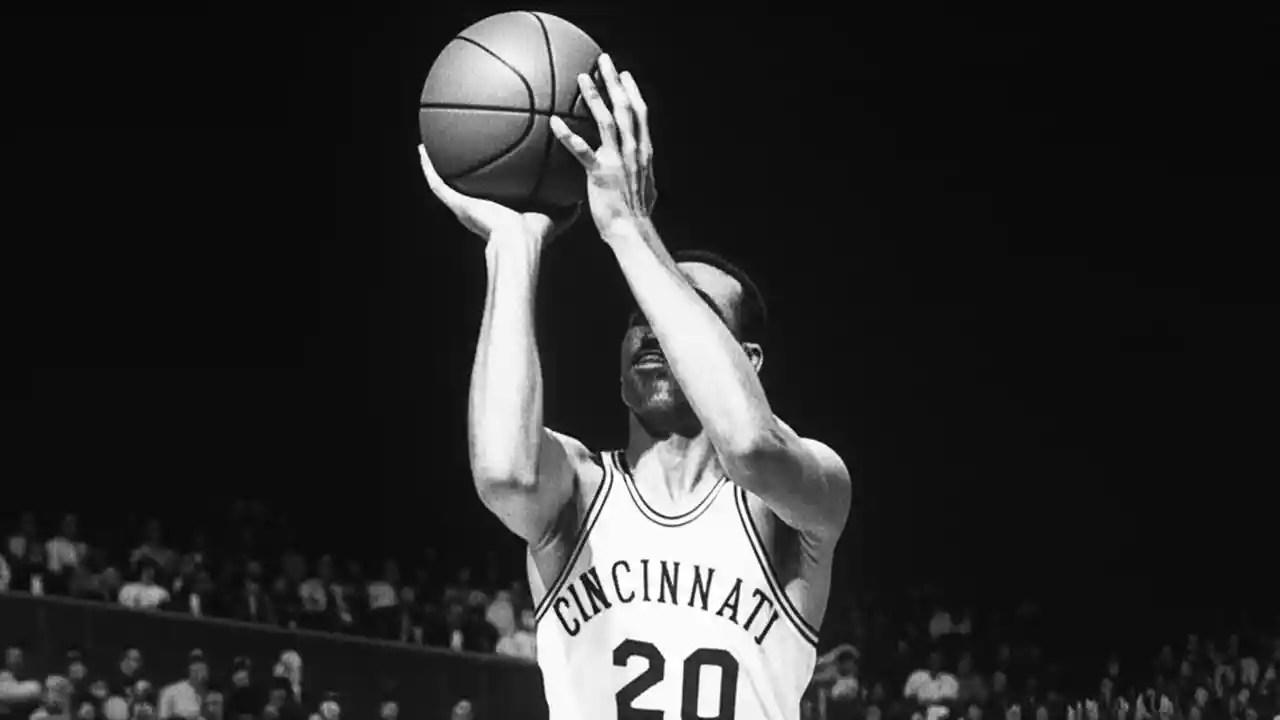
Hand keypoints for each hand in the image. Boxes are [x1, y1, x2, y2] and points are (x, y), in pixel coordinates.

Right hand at [418, 145, 577, 241]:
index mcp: (497, 211)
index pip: (489, 191)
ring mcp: (464, 206)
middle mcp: (478, 208)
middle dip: (458, 167)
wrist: (519, 244)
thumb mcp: (556, 216)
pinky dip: (428, 167)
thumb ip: (569, 208)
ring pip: (444, 182)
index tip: (485, 158)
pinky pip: (437, 183)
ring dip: (434, 164)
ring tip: (427, 143)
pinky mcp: (457, 204)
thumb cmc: (536, 236)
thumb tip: (582, 198)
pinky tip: (422, 149)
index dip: (486, 177)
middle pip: (463, 184)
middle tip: (454, 144)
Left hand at [550, 53, 657, 238]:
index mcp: (643, 152)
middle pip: (626, 108)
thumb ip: (640, 173)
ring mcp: (618, 161)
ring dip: (595, 97)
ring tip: (583, 77)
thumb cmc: (636, 214)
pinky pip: (582, 150)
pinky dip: (568, 135)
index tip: (625, 75)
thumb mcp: (646, 188)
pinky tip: (554, 122)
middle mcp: (633, 151)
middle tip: (604, 60)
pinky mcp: (601, 174)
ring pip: (607, 121)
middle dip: (616, 81)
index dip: (633, 92)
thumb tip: (640, 172)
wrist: (633, 232)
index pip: (640, 114)